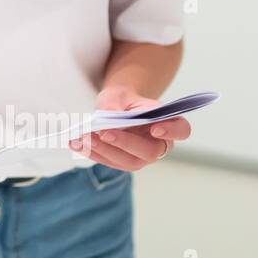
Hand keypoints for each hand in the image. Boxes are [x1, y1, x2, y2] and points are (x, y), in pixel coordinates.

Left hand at [67, 84, 191, 170]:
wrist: (115, 107)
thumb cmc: (122, 100)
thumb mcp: (118, 95)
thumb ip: (115, 103)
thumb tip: (108, 115)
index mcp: (166, 122)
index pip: (181, 130)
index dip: (172, 131)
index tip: (155, 128)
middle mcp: (158, 144)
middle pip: (149, 151)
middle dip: (125, 143)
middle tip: (104, 132)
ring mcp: (141, 157)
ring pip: (128, 162)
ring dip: (105, 151)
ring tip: (84, 138)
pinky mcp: (123, 162)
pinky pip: (110, 162)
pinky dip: (92, 153)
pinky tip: (76, 143)